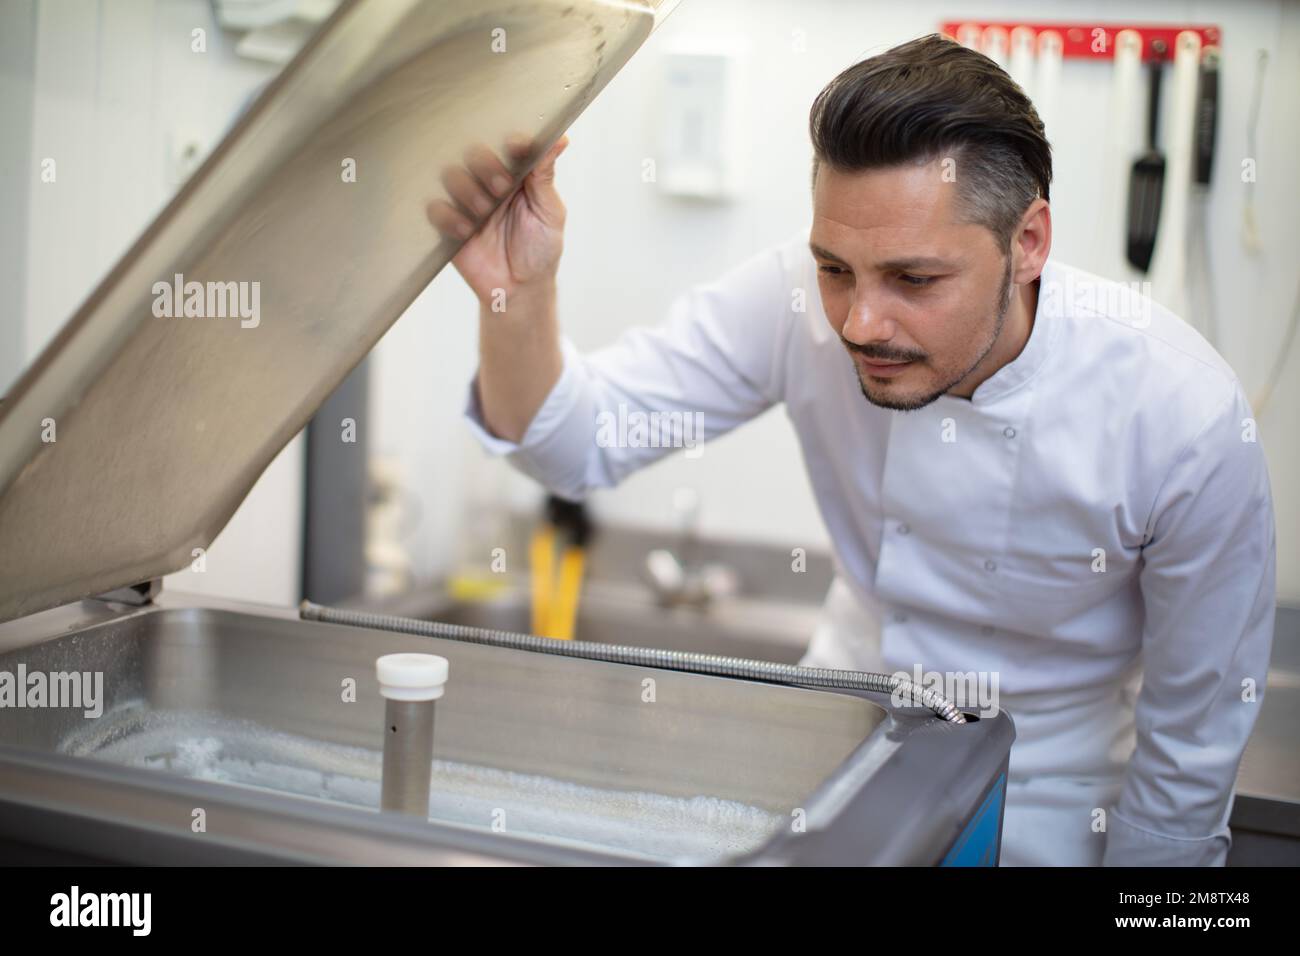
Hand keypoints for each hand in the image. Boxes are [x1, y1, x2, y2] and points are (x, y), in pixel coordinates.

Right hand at [427, 134, 569, 304]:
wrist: (521, 289)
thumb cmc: (540, 250)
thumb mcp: (550, 212)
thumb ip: (546, 176)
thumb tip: (561, 139)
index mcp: (516, 175)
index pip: (508, 145)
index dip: (511, 142)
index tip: (515, 148)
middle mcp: (488, 183)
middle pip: (474, 152)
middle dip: (486, 166)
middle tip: (501, 190)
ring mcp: (467, 202)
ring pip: (451, 174)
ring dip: (468, 191)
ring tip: (484, 215)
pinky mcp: (449, 225)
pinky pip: (436, 208)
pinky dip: (450, 217)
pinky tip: (468, 232)